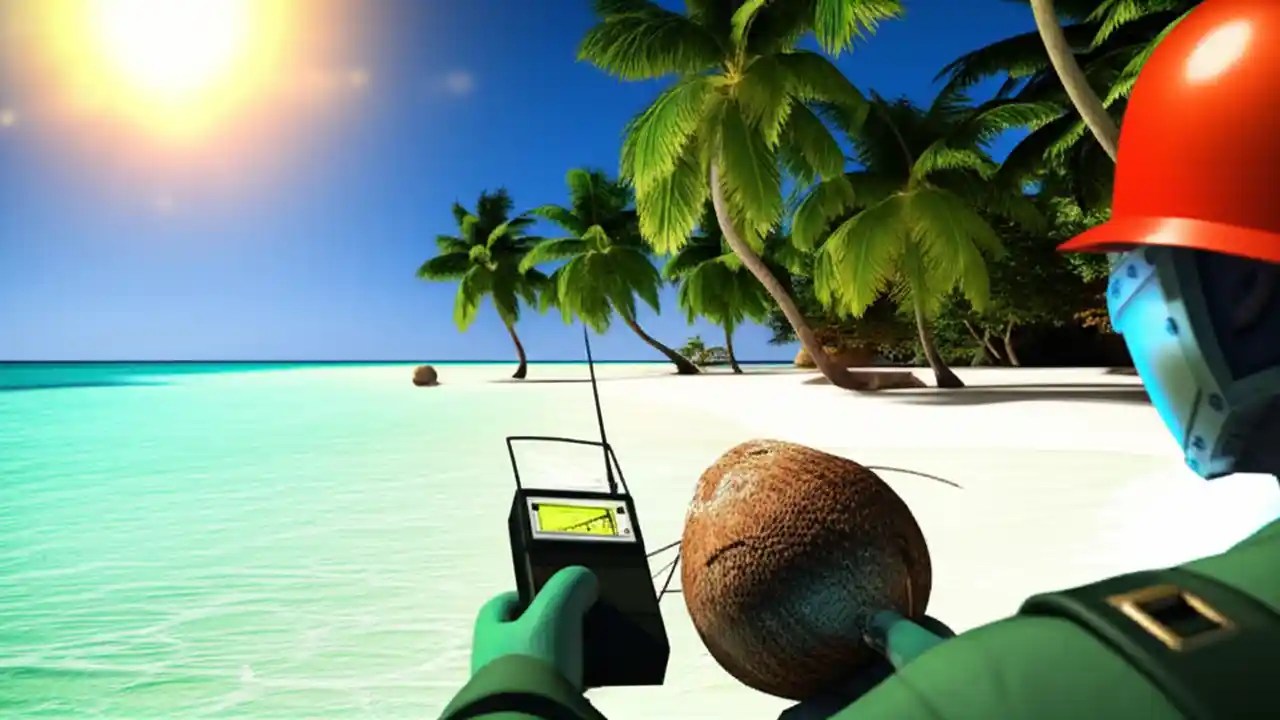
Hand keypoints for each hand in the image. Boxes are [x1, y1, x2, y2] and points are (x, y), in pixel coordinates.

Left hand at [470, 566, 599, 689]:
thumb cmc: (534, 660)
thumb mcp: (556, 610)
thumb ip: (570, 585)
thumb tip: (584, 579)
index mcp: (489, 631)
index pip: (501, 605)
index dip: (527, 595)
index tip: (553, 594)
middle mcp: (491, 660)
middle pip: (519, 636)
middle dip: (545, 630)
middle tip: (576, 625)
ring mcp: (506, 689)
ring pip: (534, 666)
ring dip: (555, 661)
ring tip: (586, 658)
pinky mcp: (523, 711)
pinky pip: (545, 692)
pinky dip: (561, 686)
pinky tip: (581, 686)